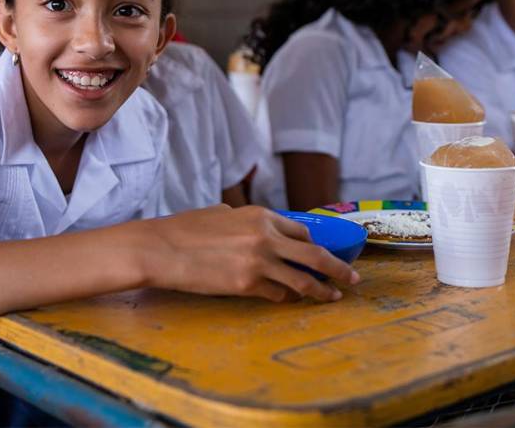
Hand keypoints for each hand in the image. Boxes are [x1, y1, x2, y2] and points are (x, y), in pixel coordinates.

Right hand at [143, 205, 359, 303]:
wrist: (161, 249)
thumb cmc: (185, 229)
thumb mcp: (222, 214)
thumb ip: (246, 221)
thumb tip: (260, 231)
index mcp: (260, 215)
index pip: (301, 231)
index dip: (314, 244)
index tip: (323, 253)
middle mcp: (266, 237)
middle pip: (315, 255)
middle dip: (338, 268)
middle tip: (353, 278)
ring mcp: (259, 262)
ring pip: (303, 280)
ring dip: (320, 291)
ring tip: (332, 297)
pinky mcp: (248, 285)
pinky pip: (277, 293)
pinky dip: (284, 297)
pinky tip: (288, 300)